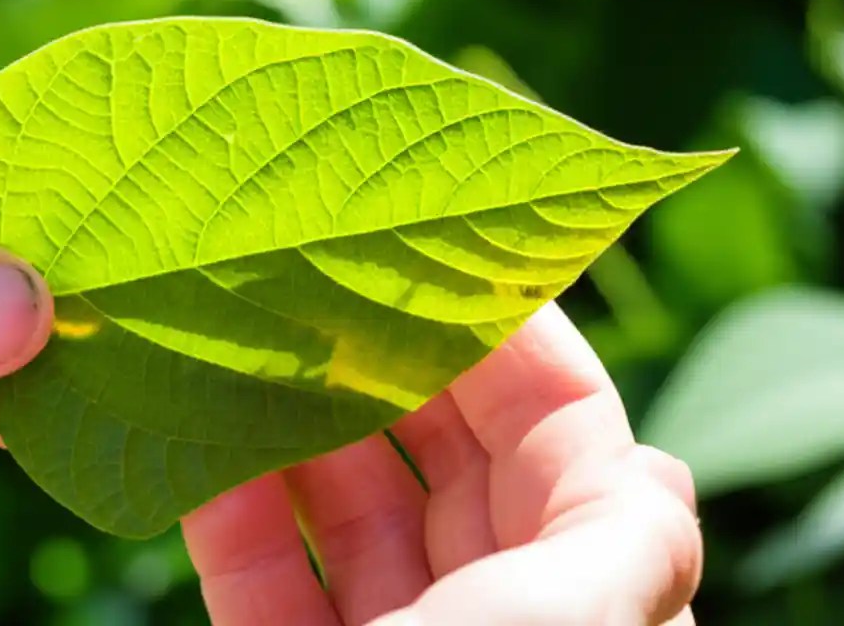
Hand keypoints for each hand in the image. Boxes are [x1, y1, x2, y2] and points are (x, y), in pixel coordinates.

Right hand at [182, 304, 701, 624]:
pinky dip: (222, 506)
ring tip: (235, 335)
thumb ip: (632, 542)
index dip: (506, 337)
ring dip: (287, 418)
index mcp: (580, 595)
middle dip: (381, 358)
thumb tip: (658, 462)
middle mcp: (492, 615)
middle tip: (310, 275)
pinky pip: (258, 572)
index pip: (559, 432)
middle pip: (442, 454)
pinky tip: (186, 444)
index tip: (429, 253)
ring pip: (340, 504)